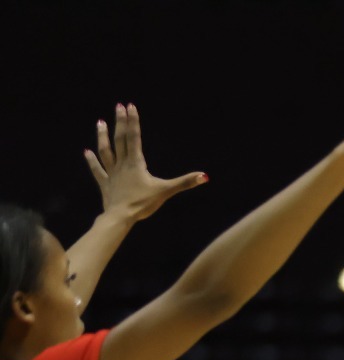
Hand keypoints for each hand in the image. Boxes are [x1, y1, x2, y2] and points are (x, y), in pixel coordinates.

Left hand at [86, 104, 205, 221]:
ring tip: (100, 122)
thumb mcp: (165, 191)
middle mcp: (122, 164)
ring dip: (102, 136)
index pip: (134, 138)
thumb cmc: (143, 203)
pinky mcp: (105, 184)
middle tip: (119, 106)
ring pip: (106, 151)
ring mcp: (112, 173)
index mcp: (136, 163)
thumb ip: (184, 183)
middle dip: (120, 122)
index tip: (130, 106)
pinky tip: (86, 152)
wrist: (121, 217)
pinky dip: (91, 161)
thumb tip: (204, 176)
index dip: (133, 122)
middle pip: (120, 140)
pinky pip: (97, 170)